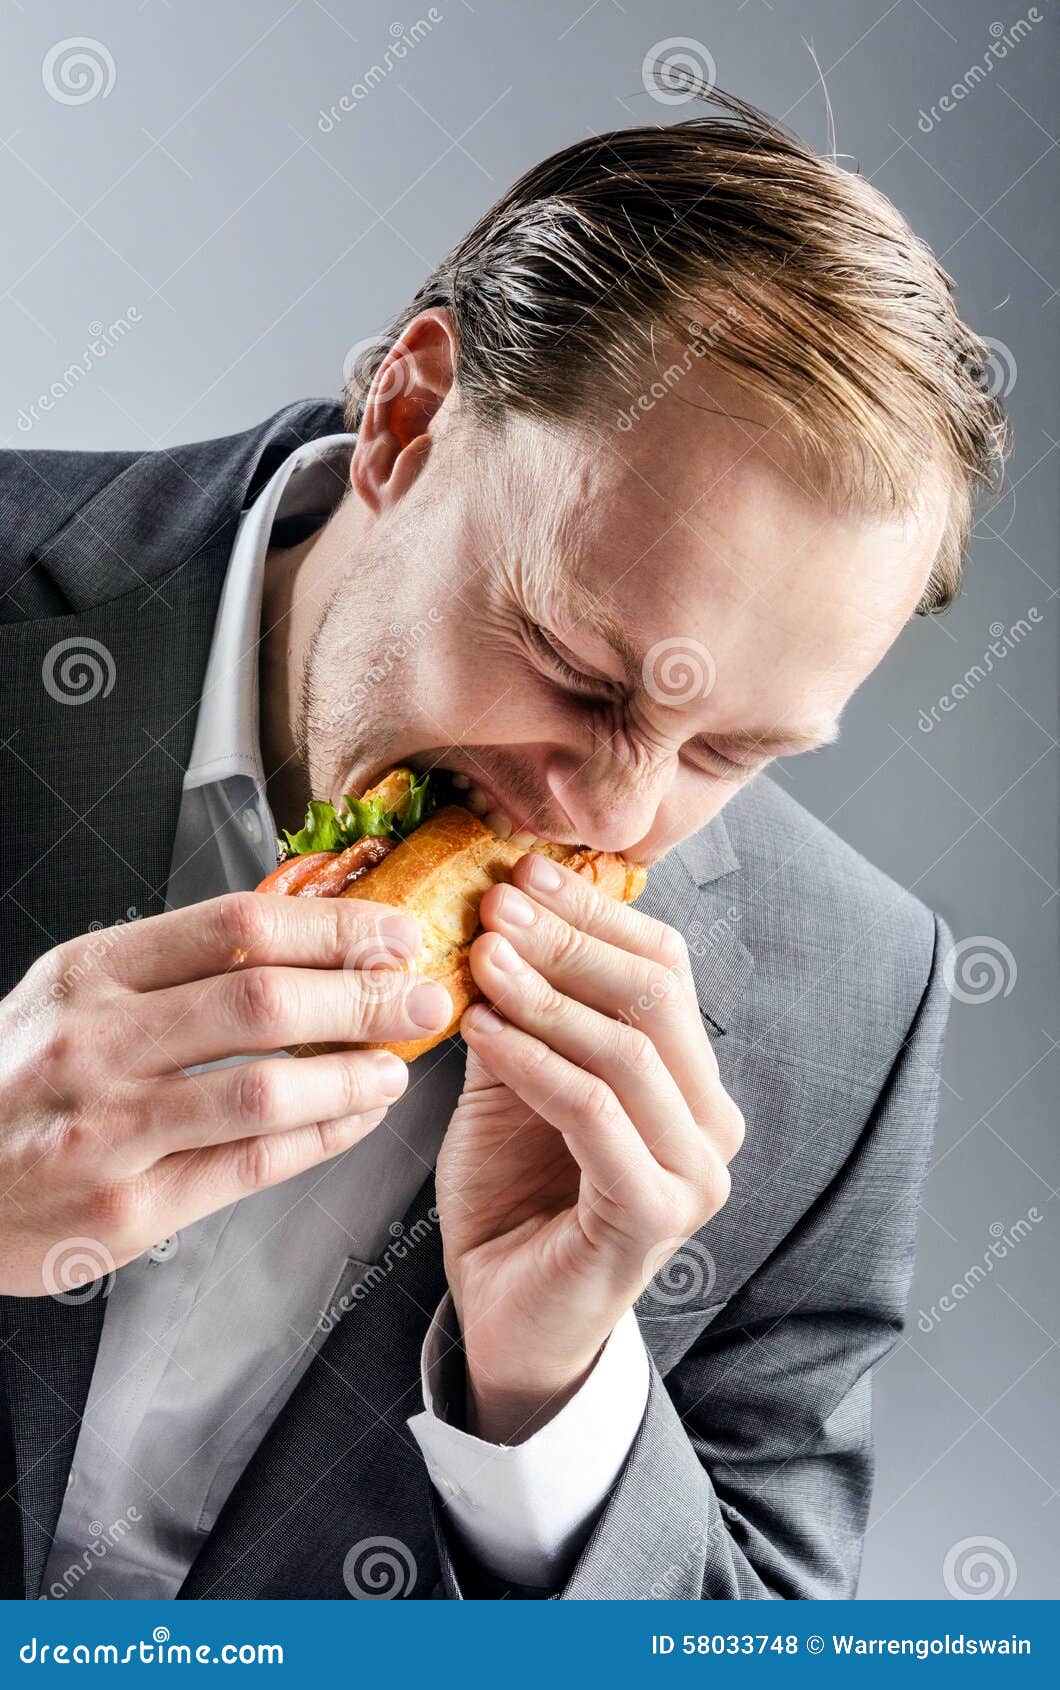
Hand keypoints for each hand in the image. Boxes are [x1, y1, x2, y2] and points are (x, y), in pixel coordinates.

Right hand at [0, 893, 451, 1295]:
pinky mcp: (125, 1210)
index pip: (236, 927)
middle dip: (363, 995)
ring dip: (352, 1074)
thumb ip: (173, 968)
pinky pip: (249, 1167)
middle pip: (261, 1001)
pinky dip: (319, 1139)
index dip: (332, 926)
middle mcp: (97, 1043)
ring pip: (263, 1090)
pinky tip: (354, 1120)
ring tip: (395, 1067)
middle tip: (422, 996)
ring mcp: (107, 1130)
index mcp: (91, 971)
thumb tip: (308, 942)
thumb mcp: (74, 994)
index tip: (392, 932)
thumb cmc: (18, 1080)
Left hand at [436, 853, 743, 1443]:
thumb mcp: (514, 1080)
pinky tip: (481, 1028)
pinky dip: (535, 1062)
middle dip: (571, 941)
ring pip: (628, 1051)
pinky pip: (594, 1114)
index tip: (522, 872)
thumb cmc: (515, 1196)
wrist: (509, 1319)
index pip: (663, 968)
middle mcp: (712, 1123)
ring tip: (481, 959)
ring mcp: (693, 1173)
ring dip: (547, 995)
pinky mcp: (654, 1217)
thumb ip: (525, 1007)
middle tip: (498, 906)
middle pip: (655, 999)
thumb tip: (502, 912)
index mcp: (691, 1081)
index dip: (595, 913)